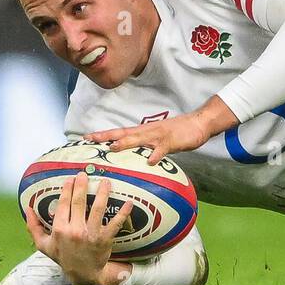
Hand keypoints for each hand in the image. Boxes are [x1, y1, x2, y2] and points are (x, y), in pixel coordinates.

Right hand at [25, 173, 133, 284]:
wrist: (83, 274)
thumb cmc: (63, 257)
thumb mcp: (44, 245)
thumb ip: (33, 227)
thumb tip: (27, 208)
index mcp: (59, 229)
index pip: (63, 205)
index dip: (67, 190)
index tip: (70, 179)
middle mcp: (74, 231)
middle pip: (78, 202)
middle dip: (81, 186)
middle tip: (84, 173)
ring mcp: (90, 234)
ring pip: (97, 209)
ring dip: (102, 193)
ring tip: (106, 181)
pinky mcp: (104, 239)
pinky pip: (115, 224)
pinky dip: (123, 213)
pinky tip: (129, 202)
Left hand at [88, 101, 231, 164]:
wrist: (197, 123)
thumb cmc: (177, 132)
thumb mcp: (157, 138)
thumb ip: (145, 145)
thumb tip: (132, 154)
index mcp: (143, 131)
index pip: (120, 132)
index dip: (104, 134)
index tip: (87, 137)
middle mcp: (147, 131)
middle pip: (124, 133)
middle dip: (106, 137)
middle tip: (90, 139)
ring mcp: (159, 136)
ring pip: (139, 139)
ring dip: (126, 143)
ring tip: (113, 148)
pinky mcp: (171, 141)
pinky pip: (162, 149)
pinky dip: (156, 155)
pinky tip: (150, 162)